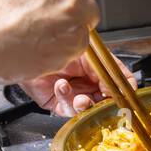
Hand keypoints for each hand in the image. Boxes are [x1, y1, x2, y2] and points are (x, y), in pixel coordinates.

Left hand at [20, 52, 136, 116]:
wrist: (26, 45)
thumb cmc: (54, 40)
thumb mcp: (87, 50)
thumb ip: (106, 67)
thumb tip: (120, 86)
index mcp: (99, 69)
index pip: (120, 83)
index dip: (124, 91)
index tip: (124, 96)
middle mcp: (88, 83)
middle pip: (106, 101)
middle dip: (104, 104)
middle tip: (102, 103)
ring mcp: (74, 94)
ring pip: (88, 109)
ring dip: (85, 105)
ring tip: (80, 98)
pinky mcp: (59, 103)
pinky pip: (67, 108)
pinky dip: (66, 97)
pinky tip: (61, 85)